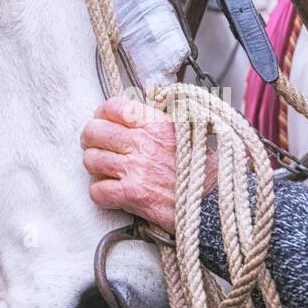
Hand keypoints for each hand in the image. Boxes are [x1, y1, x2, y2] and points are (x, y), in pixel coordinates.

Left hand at [80, 95, 218, 234]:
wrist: (216, 201)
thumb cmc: (202, 168)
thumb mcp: (186, 130)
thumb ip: (159, 118)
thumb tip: (143, 106)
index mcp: (156, 123)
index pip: (113, 107)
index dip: (101, 115)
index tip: (104, 123)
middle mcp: (143, 143)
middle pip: (93, 132)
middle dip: (91, 141)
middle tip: (99, 148)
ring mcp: (136, 169)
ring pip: (91, 160)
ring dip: (96, 168)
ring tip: (107, 172)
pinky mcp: (133, 195)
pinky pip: (97, 191)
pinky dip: (100, 194)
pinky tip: (112, 193)